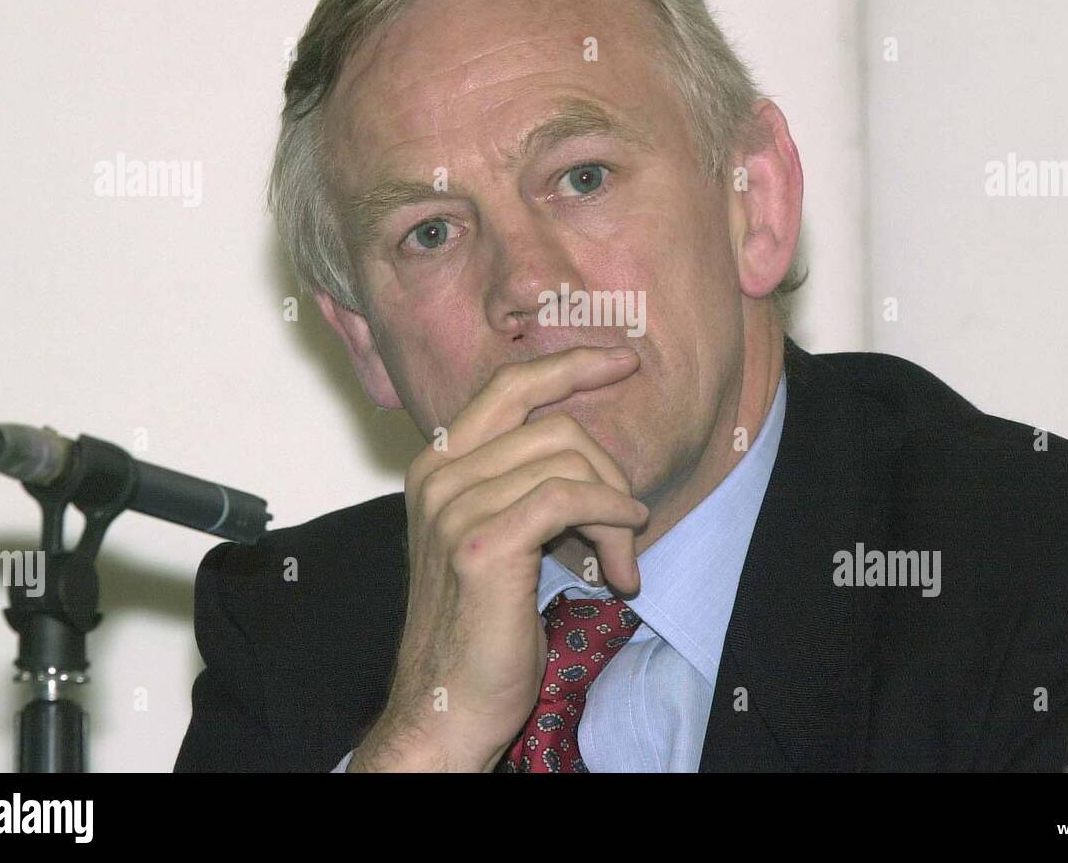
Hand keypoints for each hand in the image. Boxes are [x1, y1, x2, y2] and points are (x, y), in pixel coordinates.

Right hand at [350, 346, 646, 771]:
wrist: (446, 705)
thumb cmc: (480, 627)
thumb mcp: (494, 536)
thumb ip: (521, 484)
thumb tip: (591, 455)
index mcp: (438, 466)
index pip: (508, 386)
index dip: (570, 365)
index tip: (622, 360)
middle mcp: (439, 477)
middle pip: (554, 425)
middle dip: (609, 471)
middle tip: (629, 523)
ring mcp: (454, 508)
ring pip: (568, 462)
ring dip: (615, 510)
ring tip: (622, 559)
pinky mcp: (482, 545)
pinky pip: (569, 497)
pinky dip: (611, 517)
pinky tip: (623, 550)